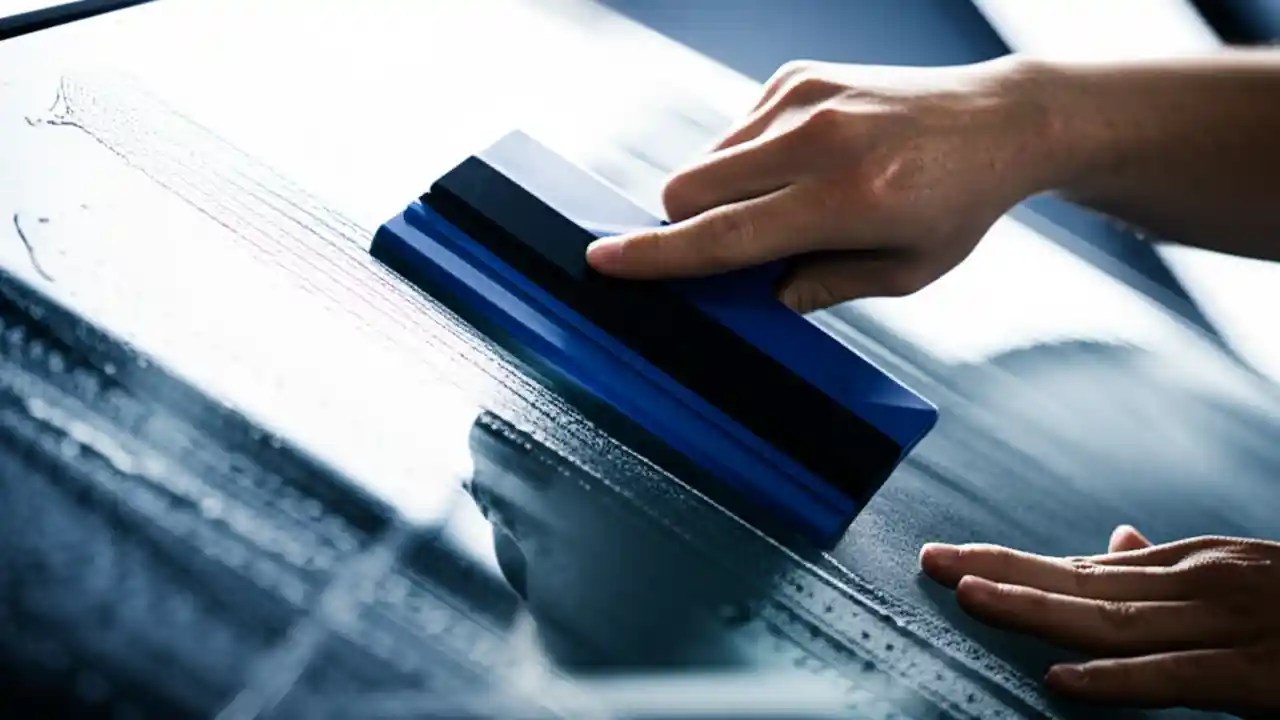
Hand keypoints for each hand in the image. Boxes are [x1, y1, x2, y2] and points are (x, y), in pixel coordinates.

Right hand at [586, 57, 1060, 310]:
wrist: (1000, 121)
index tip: (603, 260)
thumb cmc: (954, 206)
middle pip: (689, 188)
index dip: (658, 256)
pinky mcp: (798, 75)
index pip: (727, 236)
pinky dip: (747, 161)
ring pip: (706, 160)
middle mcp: (819, 140)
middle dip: (684, 226)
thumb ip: (818, 287)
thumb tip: (751, 292)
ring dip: (719, 194)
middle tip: (727, 249)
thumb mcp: (901, 273)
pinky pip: (735, 132)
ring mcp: (805, 98)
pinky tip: (801, 167)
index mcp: (848, 199)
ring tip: (786, 205)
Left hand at [920, 526, 1279, 715]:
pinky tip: (1063, 682)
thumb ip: (1175, 568)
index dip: (1013, 561)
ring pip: (1117, 621)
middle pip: (1082, 582)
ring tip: (970, 598)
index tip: (951, 555)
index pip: (1082, 566)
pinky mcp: (1267, 679)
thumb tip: (1119, 538)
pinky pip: (1180, 680)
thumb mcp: (1246, 573)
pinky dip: (1119, 682)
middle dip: (1002, 571)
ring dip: (1038, 609)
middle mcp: (1205, 584)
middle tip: (930, 561)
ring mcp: (1236, 627)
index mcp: (1194, 565)